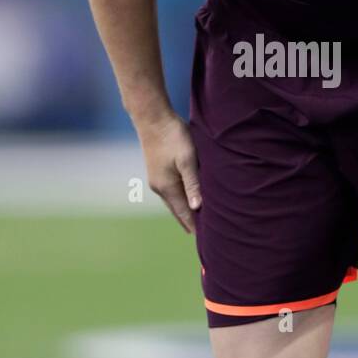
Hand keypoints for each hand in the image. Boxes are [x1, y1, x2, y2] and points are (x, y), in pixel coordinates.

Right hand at [136, 111, 201, 233]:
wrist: (152, 117)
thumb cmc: (173, 136)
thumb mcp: (187, 159)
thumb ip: (193, 183)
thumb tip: (197, 208)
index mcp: (167, 187)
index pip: (184, 213)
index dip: (194, 225)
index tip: (205, 240)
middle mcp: (159, 187)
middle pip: (177, 210)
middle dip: (189, 222)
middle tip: (202, 237)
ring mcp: (156, 179)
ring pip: (173, 201)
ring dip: (184, 211)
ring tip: (194, 222)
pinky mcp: (157, 170)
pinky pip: (170, 192)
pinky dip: (179, 200)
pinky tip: (185, 199)